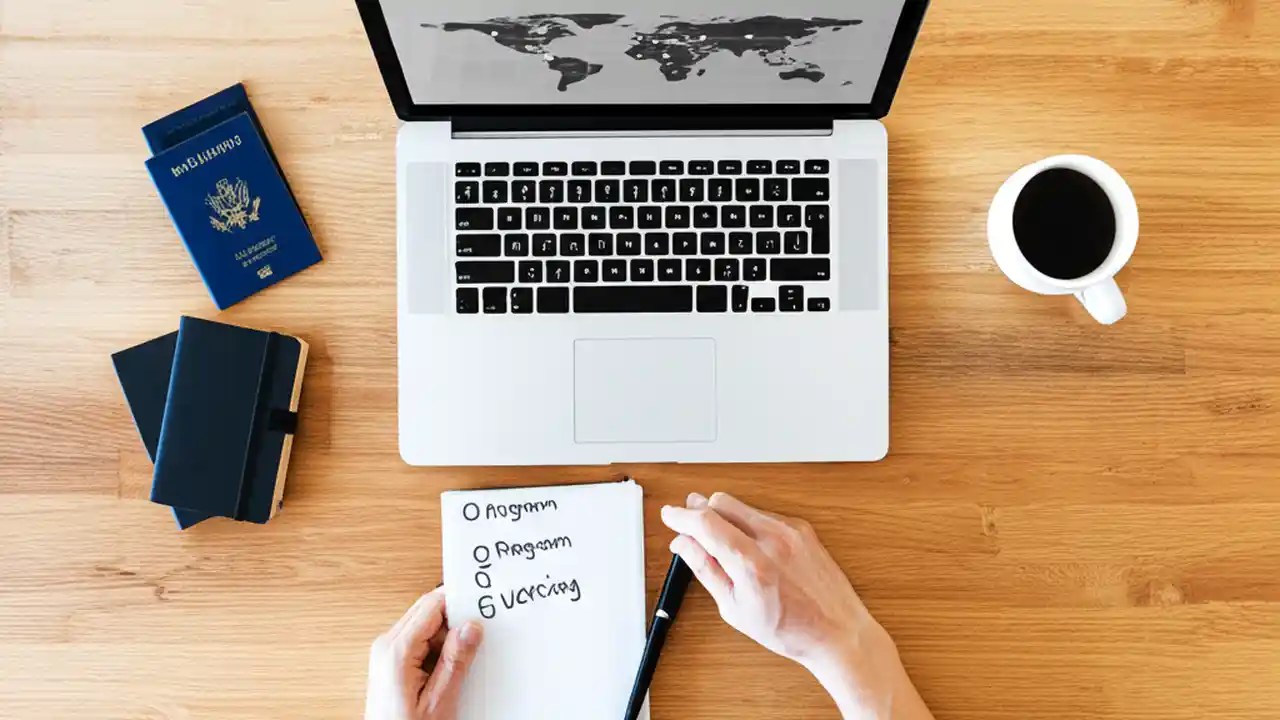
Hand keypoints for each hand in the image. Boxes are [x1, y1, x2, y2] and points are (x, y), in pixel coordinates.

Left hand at [365, 588, 483, 719]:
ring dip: (446, 638)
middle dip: (453, 621)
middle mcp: (386, 646)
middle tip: (476, 637)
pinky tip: (447, 670)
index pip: (431, 605)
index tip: (480, 607)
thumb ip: (455, 661)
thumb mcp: (439, 701)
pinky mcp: (390, 662)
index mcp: (396, 651)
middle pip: (427, 611)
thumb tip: (470, 627)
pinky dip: (436, 649)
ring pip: (424, 626)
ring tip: (459, 663)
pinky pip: (418, 642)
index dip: (458, 603)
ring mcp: (386, 653)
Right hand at [662, 493, 932, 719]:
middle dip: (700, 511)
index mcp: (752, 563)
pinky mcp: (802, 529)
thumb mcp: (734, 608)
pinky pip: (763, 514)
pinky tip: (748, 545)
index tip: (670, 515)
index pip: (705, 523)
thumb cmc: (790, 629)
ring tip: (719, 543)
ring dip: (724, 517)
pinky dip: (747, 523)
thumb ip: (706, 570)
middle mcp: (773, 539)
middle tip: (689, 526)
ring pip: (742, 505)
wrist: (836, 632)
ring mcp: (791, 531)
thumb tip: (684, 546)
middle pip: (721, 502)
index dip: (680, 516)